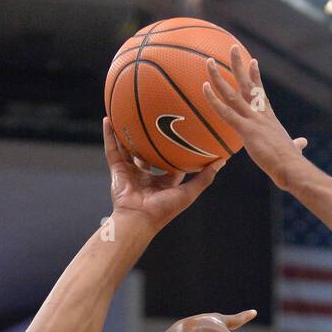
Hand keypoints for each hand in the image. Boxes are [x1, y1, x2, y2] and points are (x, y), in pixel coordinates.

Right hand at [104, 118, 222, 231]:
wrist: (138, 220)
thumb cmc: (164, 210)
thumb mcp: (188, 193)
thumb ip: (204, 178)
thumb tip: (222, 160)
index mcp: (163, 183)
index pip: (171, 162)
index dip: (176, 148)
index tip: (182, 131)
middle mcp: (147, 176)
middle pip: (149, 152)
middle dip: (151, 137)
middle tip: (156, 117)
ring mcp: (131, 173)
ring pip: (128, 148)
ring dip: (127, 132)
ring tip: (127, 111)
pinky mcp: (117, 171)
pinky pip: (112, 149)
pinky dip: (109, 135)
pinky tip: (109, 119)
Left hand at [140, 311, 276, 331]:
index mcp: (217, 323)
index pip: (235, 319)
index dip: (245, 316)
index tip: (254, 311)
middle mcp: (199, 322)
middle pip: (211, 321)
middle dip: (218, 321)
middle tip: (222, 321)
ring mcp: (182, 329)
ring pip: (185, 328)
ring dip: (188, 331)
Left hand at [204, 47, 307, 190]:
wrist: (291, 167)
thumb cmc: (292, 162)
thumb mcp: (293, 148)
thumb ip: (296, 144)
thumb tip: (302, 143)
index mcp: (270, 118)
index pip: (260, 93)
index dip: (255, 77)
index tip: (251, 62)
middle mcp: (260, 114)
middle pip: (246, 85)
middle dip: (238, 65)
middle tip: (232, 48)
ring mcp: (253, 120)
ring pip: (232, 94)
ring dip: (219, 77)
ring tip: (209, 61)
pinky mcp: (246, 130)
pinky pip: (226, 113)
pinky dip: (214, 100)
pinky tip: (205, 87)